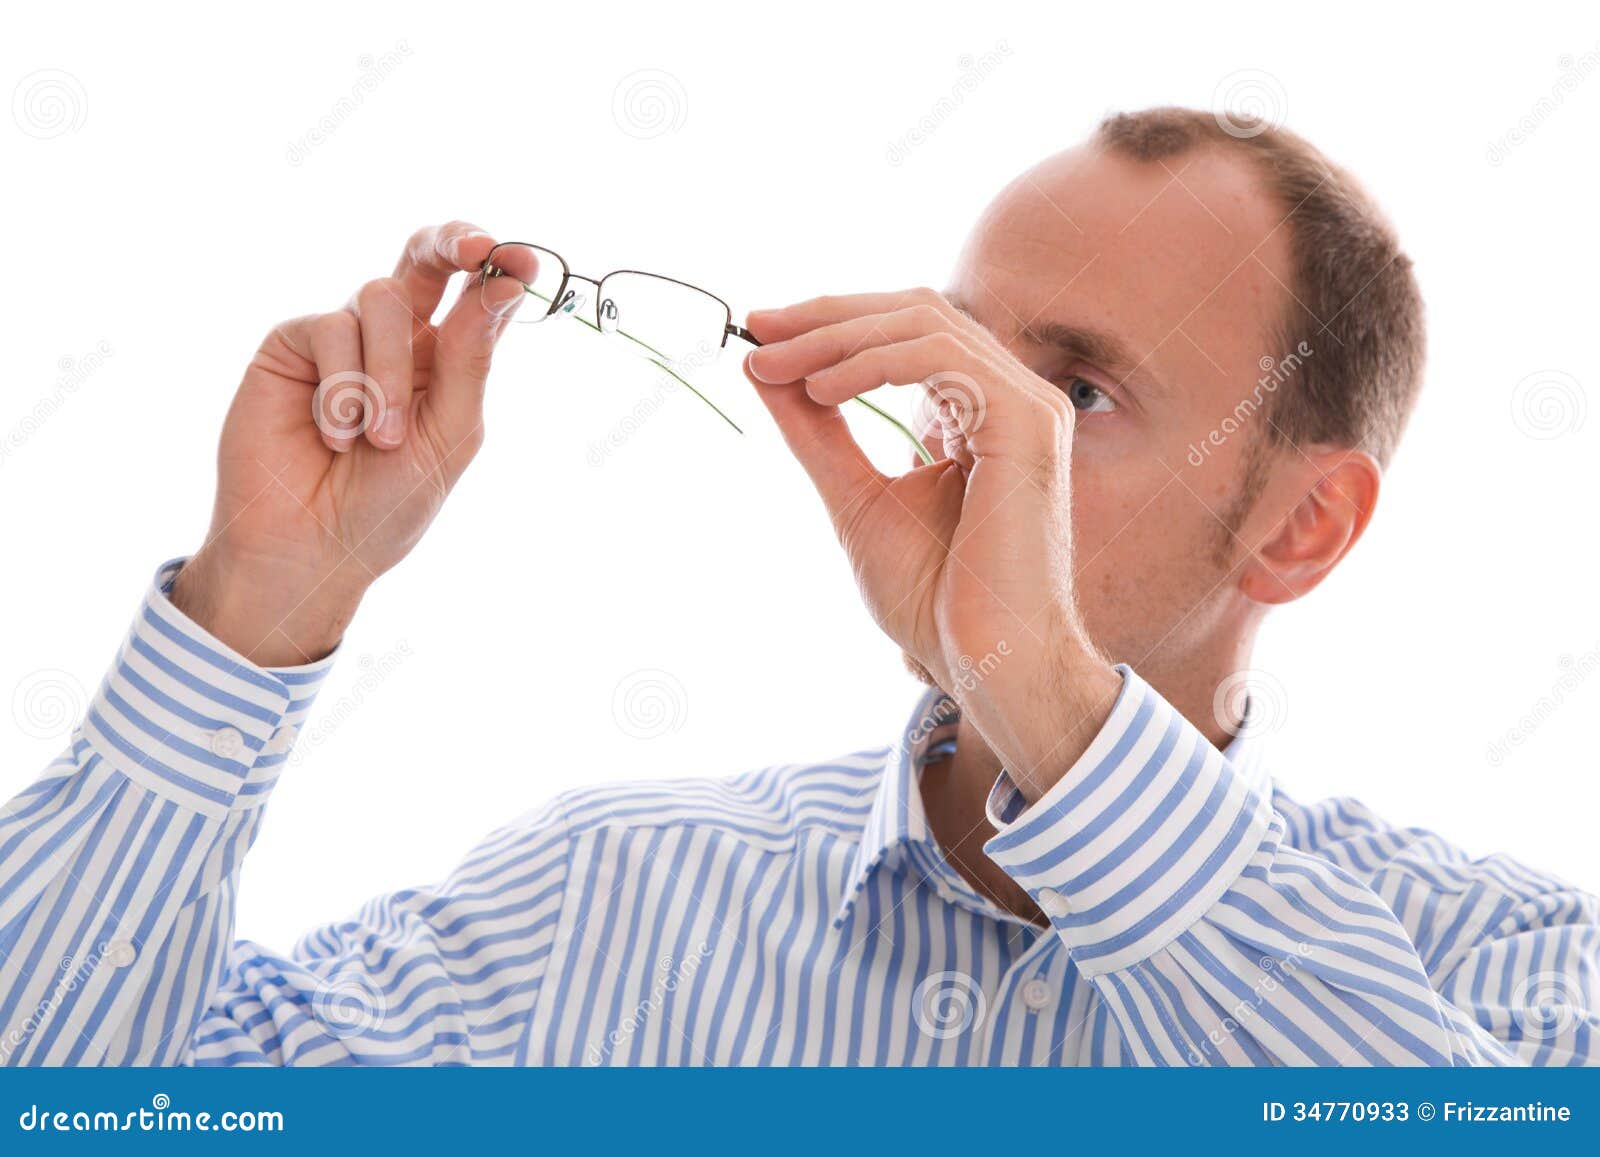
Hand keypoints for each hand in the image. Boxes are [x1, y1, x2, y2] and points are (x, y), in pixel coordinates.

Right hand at [173, 222, 518, 666]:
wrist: (309, 549)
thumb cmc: (386, 506)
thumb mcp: (447, 435)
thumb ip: (469, 360)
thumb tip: (502, 287)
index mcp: (445, 361)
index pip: (475, 296)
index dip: (498, 267)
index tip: (522, 262)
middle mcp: (396, 340)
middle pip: (424, 260)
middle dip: (453, 243)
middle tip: (477, 248)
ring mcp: (344, 338)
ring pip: (382, 299)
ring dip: (387, 373)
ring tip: (380, 440)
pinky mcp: (293, 346)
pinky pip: (331, 329)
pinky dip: (342, 389)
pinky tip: (334, 437)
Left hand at [744, 289, 1120, 798]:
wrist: (985, 659)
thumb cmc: (934, 598)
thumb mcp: (853, 496)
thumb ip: (816, 431)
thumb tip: (763, 371)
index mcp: (980, 412)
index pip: (906, 331)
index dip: (832, 321)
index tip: (760, 335)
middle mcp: (1011, 398)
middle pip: (914, 311)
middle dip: (826, 316)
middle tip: (758, 333)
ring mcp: (1027, 407)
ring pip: (923, 325)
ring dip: (836, 338)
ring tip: (775, 369)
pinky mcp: (1027, 424)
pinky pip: (942, 359)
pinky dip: (872, 363)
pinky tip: (822, 390)